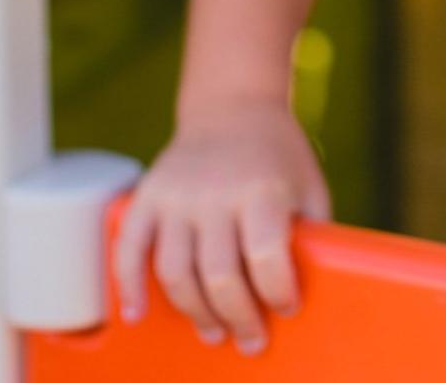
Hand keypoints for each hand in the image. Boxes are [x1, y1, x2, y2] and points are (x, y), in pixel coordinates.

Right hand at [111, 93, 332, 356]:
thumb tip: (317, 294)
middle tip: (251, 339)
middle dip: (238, 318)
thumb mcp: (309, 187)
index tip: (287, 307)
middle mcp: (215, 191)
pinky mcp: (149, 195)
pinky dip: (128, 285)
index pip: (267, 256)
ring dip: (195, 313)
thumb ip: (312, 236)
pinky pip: (130, 247)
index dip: (278, 293)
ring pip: (175, 272)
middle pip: (219, 275)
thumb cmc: (279, 157)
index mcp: (262, 188)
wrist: (234, 105)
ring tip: (215, 332)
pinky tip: (137, 315)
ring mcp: (177, 194)